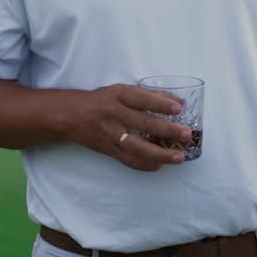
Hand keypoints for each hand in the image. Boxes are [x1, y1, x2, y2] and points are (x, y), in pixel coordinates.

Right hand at [62, 84, 191, 171]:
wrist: (70, 115)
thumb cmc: (101, 100)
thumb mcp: (120, 91)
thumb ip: (148, 96)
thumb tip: (179, 102)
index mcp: (118, 95)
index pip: (142, 98)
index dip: (161, 103)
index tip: (179, 108)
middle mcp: (114, 114)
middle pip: (144, 123)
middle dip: (167, 130)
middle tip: (186, 134)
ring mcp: (111, 134)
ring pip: (138, 147)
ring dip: (160, 153)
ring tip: (179, 157)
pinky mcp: (108, 150)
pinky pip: (129, 160)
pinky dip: (145, 164)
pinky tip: (160, 165)